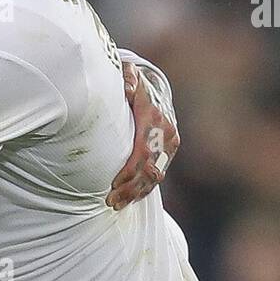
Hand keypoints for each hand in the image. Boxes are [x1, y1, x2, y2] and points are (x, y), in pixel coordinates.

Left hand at [107, 61, 179, 209]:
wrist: (153, 84)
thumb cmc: (132, 82)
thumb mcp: (128, 76)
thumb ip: (125, 80)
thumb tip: (126, 88)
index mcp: (155, 118)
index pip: (143, 153)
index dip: (128, 172)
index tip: (112, 184)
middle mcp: (166, 133)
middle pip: (149, 169)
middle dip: (129, 188)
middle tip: (110, 201)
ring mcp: (170, 143)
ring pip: (155, 176)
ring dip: (136, 193)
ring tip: (116, 204)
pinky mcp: (170, 149)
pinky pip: (158, 173)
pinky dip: (144, 188)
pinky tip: (130, 199)